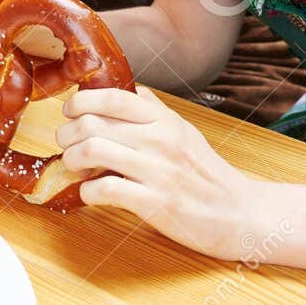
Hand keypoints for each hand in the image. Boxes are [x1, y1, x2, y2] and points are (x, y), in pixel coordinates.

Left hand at [57, 86, 266, 260]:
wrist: (239, 214)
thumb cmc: (207, 173)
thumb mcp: (185, 131)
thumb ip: (155, 110)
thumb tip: (128, 89)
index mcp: (165, 120)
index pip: (112, 97)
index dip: (81, 101)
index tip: (70, 111)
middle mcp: (160, 140)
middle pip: (93, 123)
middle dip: (67, 133)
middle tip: (66, 144)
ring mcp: (157, 172)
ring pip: (93, 150)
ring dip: (72, 159)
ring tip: (75, 167)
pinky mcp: (154, 204)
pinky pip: (104, 189)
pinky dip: (86, 191)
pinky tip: (90, 193)